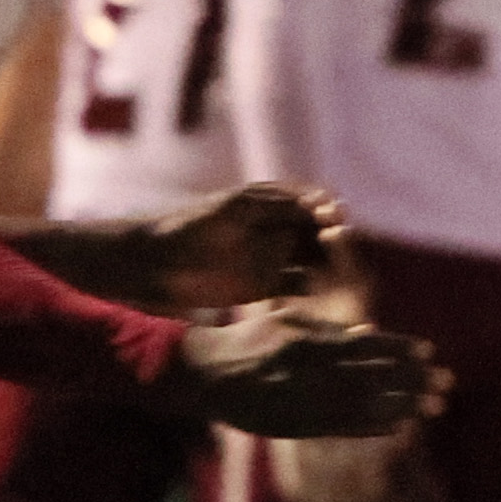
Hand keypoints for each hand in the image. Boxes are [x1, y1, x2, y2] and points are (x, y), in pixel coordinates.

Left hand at [149, 184, 338, 310]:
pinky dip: (312, 293)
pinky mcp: (265, 288)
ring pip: (315, 262)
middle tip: (346, 255)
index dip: (330, 212)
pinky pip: (298, 289)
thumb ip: (276, 204)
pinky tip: (319, 299)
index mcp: (272, 204)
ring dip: (330, 268)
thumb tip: (322, 201)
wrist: (153, 265)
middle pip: (320, 234)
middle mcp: (278, 230)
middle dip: (336, 242)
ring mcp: (273, 259)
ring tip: (339, 279)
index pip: (314, 204)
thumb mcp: (235, 209)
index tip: (338, 222)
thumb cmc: (189, 227)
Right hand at [172, 305, 448, 439]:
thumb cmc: (250, 338)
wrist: (209, 376)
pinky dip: (374, 427)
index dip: (401, 350)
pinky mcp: (299, 426)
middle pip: (374, 378)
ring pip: (364, 406)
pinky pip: (344, 428)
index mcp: (310, 342)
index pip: (367, 346)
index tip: (430, 351)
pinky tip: (399, 426)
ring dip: (403, 406)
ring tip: (433, 407)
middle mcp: (311, 374)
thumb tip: (369, 332)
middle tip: (446, 384)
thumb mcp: (287, 318)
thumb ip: (327, 327)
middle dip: (413, 381)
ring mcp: (305, 403)